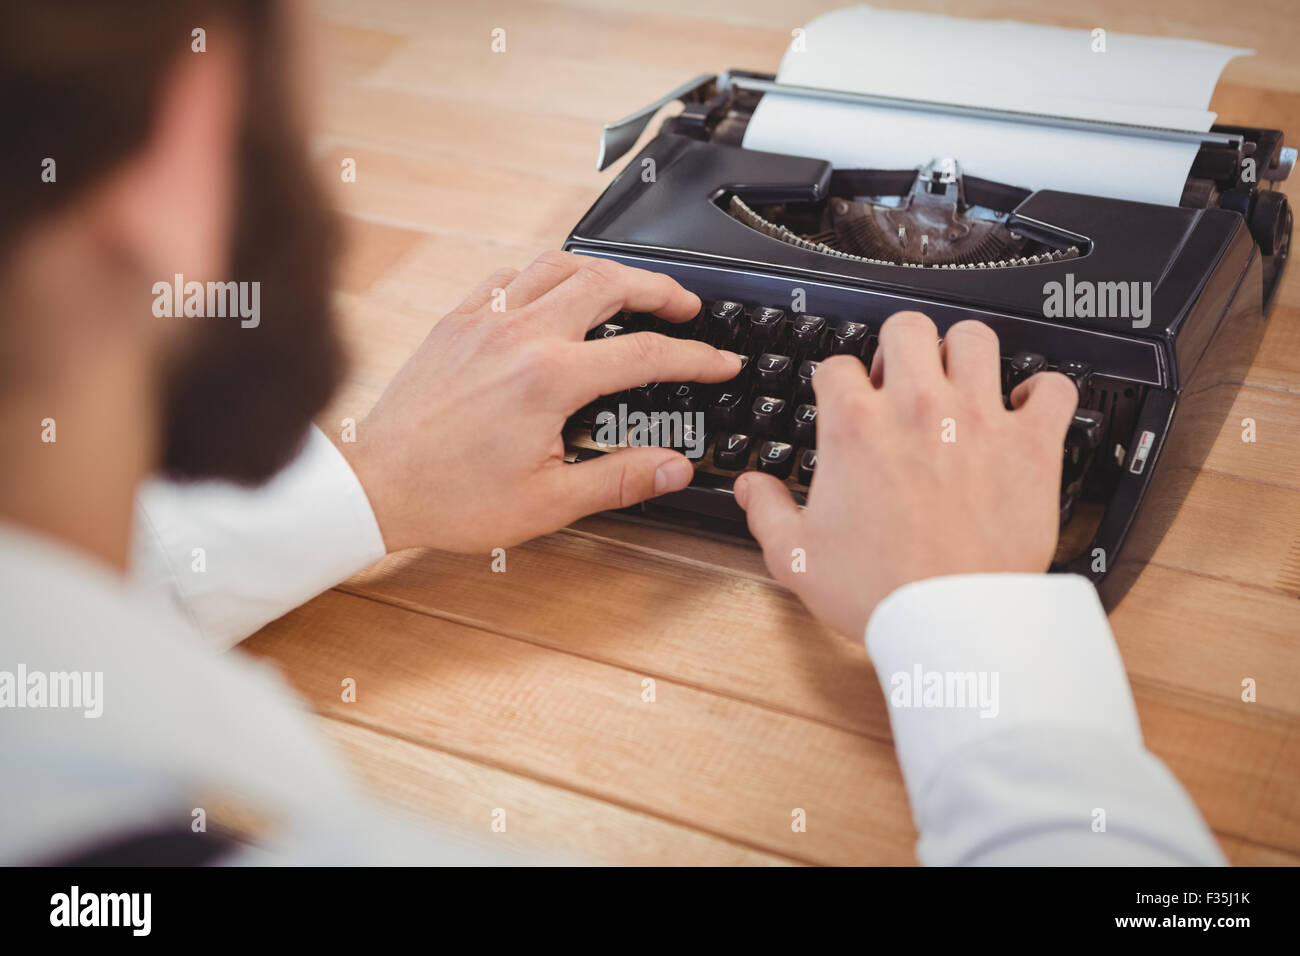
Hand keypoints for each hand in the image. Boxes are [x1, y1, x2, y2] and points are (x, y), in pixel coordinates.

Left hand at [336, 251, 740, 552]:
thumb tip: (673, 467)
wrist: (377, 484)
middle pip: (608, 282)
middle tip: (685, 306)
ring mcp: (485, 320)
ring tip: (630, 287)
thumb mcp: (549, 503)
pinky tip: (554, 293)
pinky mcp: (458, 322)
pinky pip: (510, 276)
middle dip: (658, 289)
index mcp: (549, 379)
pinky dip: (544, 275)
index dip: (694, 357)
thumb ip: (620, 479)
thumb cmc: (450, 497)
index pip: (645, 354)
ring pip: (558, 264)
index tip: (719, 361)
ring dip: (604, 270)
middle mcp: (519, 335)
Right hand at [734, 311, 1077, 638]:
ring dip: (963, 353)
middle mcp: (917, 407)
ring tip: (959, 380)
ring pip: (975, 338)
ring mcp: (978, 419)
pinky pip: (1050, 387)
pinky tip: (1024, 407)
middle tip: (900, 379)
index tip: (845, 403)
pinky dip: (1040, 391)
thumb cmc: (879, 591)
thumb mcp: (796, 557)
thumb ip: (766, 511)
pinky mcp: (1030, 444)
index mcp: (855, 427)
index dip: (837, 383)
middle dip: (898, 347)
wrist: (951, 622)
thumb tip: (751, 485)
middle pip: (906, 328)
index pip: (837, 366)